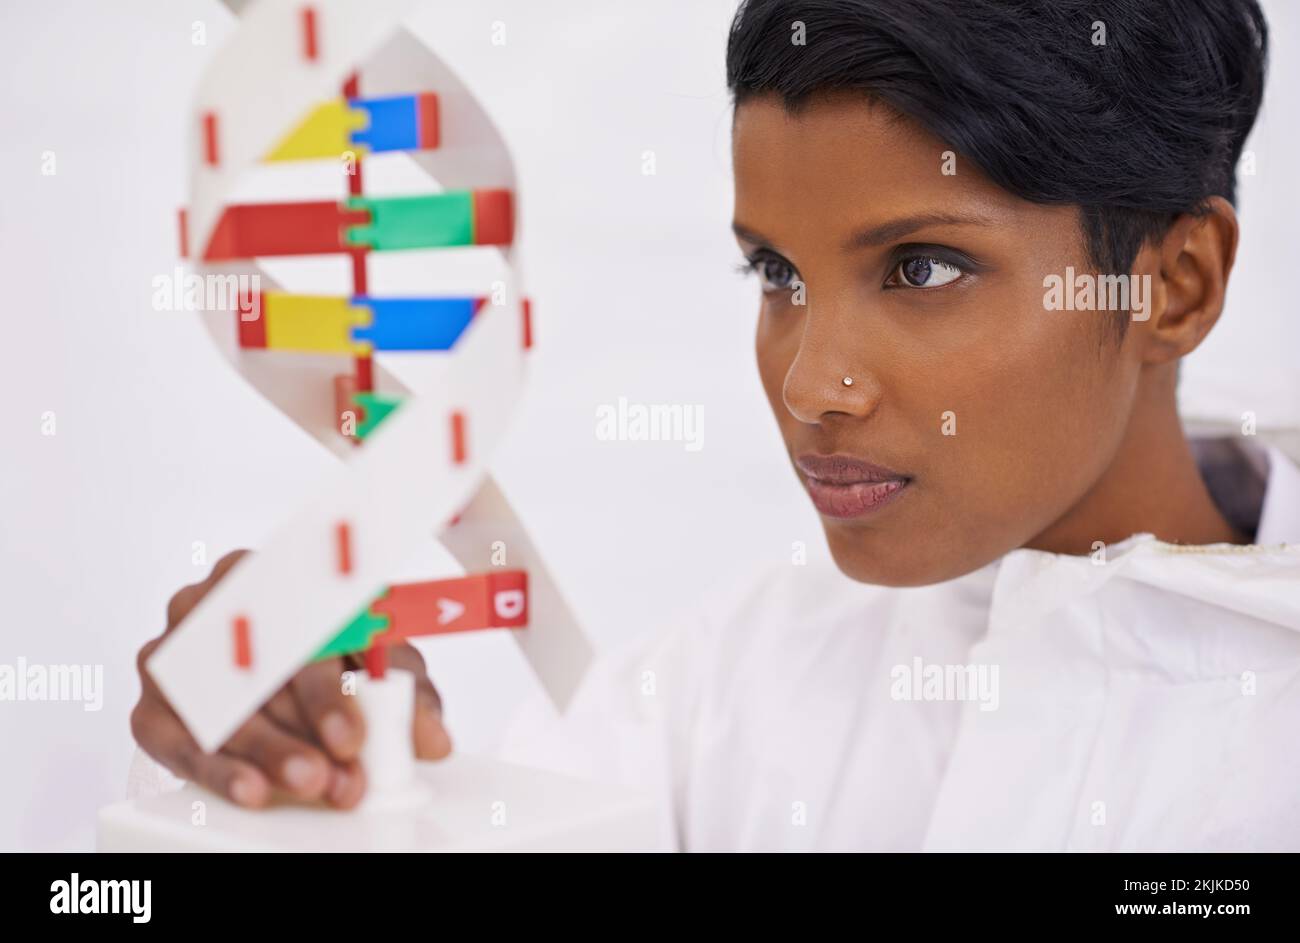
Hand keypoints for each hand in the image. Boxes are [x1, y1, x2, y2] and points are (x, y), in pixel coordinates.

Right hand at [130, 550, 451, 808]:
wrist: (266, 664)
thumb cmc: (329, 652)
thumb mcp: (374, 661)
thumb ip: (407, 694)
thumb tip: (433, 738)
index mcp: (270, 572)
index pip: (293, 629)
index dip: (326, 691)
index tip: (351, 736)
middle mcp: (212, 602)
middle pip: (254, 674)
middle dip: (303, 733)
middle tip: (338, 776)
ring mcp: (173, 652)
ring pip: (218, 709)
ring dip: (268, 754)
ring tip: (311, 785)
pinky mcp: (151, 705)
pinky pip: (177, 741)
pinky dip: (219, 770)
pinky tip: (252, 789)